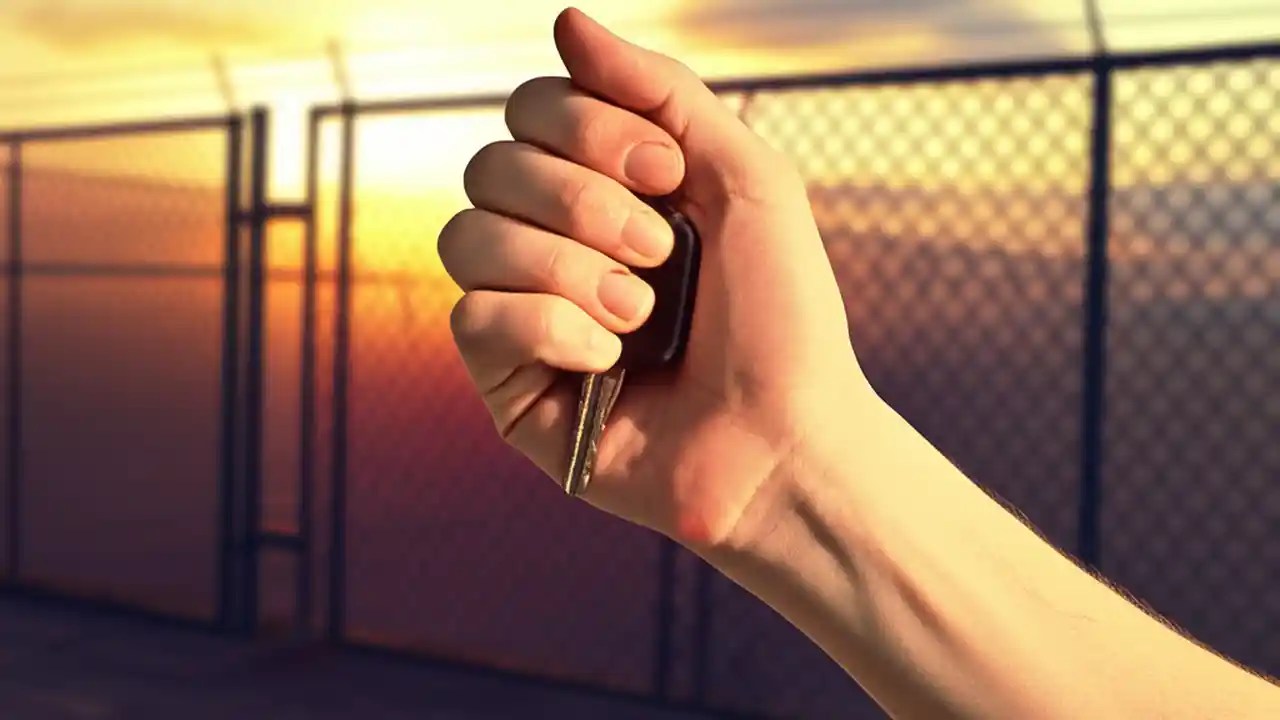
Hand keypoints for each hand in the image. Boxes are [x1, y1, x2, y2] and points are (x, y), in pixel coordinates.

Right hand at [439, 8, 867, 548]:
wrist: (786, 441)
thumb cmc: (781, 317)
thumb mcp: (744, 178)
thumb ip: (660, 92)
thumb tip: (567, 22)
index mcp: (604, 188)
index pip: (531, 109)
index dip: (587, 126)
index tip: (668, 174)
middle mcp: (554, 243)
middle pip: (491, 165)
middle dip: (582, 199)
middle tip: (660, 250)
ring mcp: (524, 313)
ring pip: (467, 236)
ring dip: (567, 266)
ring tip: (640, 314)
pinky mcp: (507, 384)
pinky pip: (472, 317)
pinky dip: (548, 327)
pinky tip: (607, 361)